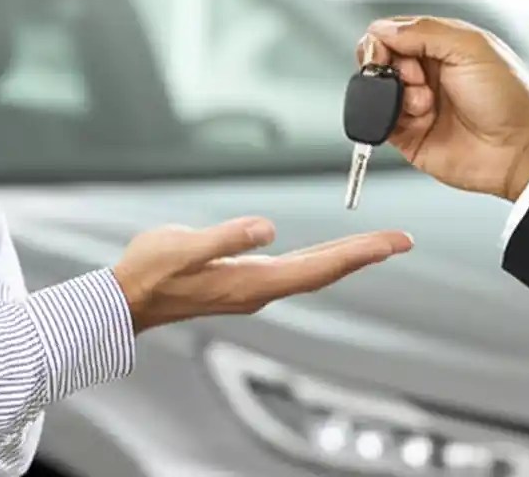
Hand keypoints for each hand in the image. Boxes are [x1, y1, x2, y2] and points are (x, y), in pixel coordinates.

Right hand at [112, 217, 412, 332]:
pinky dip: (320, 259)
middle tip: (401, 240)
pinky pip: (295, 270)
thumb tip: (268, 228)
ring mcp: (253, 288)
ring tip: (375, 246)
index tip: (394, 242)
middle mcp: (261, 289)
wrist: (127, 299)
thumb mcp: (184, 246)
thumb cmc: (151, 271)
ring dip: (346, 258)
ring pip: (313, 272)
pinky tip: (325, 254)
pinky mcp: (243, 281)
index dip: (360, 253)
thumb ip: (226, 237)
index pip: (320, 266)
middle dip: (365, 254)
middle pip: (325, 271)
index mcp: (253, 281)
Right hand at [358, 16, 528, 201]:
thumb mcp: (471, 47)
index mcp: (442, 45)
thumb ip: (424, 31)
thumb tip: (382, 30)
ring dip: (396, 95)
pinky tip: (420, 118)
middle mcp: (426, 73)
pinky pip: (378, 121)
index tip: (396, 51)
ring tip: (426, 103)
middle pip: (378, 59)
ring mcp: (416, 103)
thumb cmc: (510, 99)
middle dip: (390, 67)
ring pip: (375, 90)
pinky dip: (389, 118)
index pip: (393, 31)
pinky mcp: (408, 134)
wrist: (517, 150)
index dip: (386, 39)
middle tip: (416, 76)